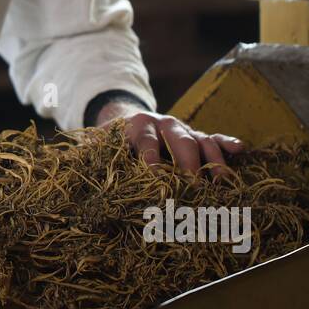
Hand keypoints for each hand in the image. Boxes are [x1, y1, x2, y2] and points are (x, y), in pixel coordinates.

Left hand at [95, 102, 243, 179]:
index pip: (146, 143)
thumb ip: (87, 155)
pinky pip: (214, 137)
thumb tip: (68, 170)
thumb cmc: (109, 142)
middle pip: (179, 140)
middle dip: (187, 164)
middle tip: (193, 187)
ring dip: (212, 161)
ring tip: (222, 183)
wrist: (124, 120)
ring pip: (201, 141)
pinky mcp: (196, 135)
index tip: (155, 180)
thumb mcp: (94, 146)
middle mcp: (163, 124)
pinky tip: (240, 150)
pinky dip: (226, 143)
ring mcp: (182, 129)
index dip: (151, 160)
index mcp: (136, 126)